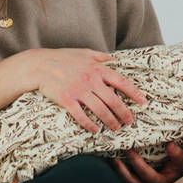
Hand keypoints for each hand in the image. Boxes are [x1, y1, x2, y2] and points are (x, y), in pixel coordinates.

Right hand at [27, 48, 145, 134]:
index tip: (143, 102)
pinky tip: (96, 130)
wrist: (39, 65)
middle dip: (124, 113)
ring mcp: (78, 90)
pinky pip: (81, 116)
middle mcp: (90, 80)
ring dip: (110, 121)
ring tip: (117, 128)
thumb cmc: (63, 58)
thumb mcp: (85, 53)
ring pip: (100, 110)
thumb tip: (116, 60)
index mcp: (97, 68)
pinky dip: (90, 124)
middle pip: (113, 100)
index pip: (121, 81)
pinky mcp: (66, 100)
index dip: (133, 92)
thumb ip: (101, 57)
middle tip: (130, 122)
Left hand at [113, 142, 182, 182]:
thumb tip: (170, 145)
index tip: (129, 150)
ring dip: (119, 174)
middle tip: (115, 157)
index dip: (136, 162)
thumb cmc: (176, 171)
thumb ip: (177, 155)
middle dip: (122, 170)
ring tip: (113, 161)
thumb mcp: (181, 164)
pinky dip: (119, 178)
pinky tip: (115, 168)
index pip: (146, 174)